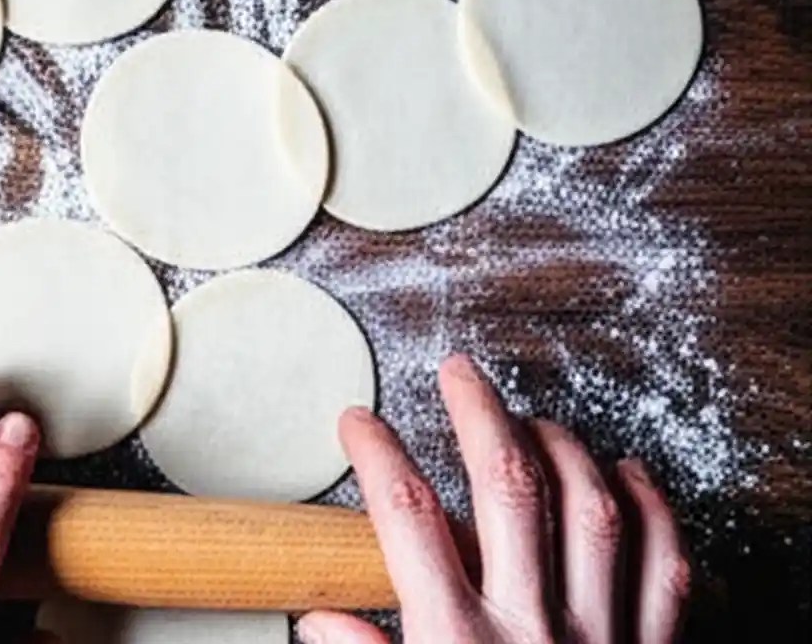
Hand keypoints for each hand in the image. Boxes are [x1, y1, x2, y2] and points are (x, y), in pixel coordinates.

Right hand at [298, 354, 690, 643]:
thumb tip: (320, 624)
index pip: (407, 517)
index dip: (377, 455)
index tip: (356, 423)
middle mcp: (531, 629)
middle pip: (507, 486)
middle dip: (479, 413)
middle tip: (458, 370)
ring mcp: (601, 638)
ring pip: (592, 510)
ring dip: (563, 447)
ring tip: (533, 418)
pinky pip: (667, 567)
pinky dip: (652, 510)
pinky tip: (629, 473)